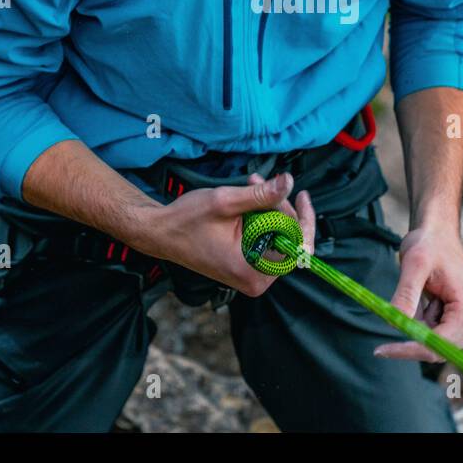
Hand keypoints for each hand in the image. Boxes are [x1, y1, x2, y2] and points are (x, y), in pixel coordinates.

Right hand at [149, 172, 314, 297]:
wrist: (159, 233)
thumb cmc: (186, 221)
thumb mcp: (225, 202)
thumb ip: (260, 195)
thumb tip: (289, 183)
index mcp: (253, 272)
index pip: (298, 249)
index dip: (304, 220)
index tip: (301, 195)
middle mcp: (255, 280)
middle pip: (288, 240)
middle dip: (279, 207)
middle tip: (260, 181)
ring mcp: (250, 274)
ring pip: (277, 236)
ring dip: (268, 207)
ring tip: (252, 183)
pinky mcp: (245, 266)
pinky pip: (264, 239)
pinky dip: (260, 217)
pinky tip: (248, 197)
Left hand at [375, 223, 462, 362]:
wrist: (439, 233)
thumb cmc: (429, 244)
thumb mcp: (414, 265)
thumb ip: (406, 294)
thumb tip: (393, 323)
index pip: (438, 345)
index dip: (409, 349)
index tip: (380, 350)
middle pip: (437, 349)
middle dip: (410, 337)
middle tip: (388, 316)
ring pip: (433, 343)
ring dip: (417, 325)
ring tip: (422, 290)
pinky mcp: (462, 322)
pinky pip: (435, 334)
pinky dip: (421, 320)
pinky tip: (427, 296)